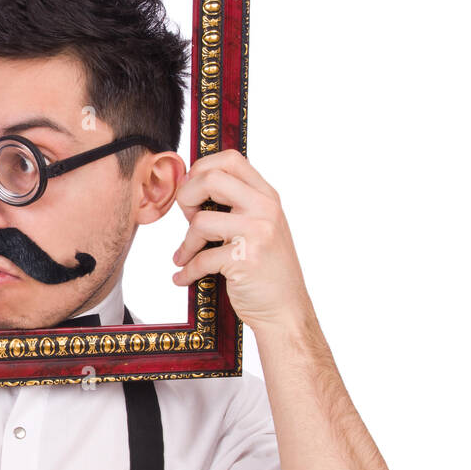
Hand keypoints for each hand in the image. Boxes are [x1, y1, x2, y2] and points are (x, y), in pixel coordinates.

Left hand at [170, 148, 313, 334]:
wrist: (286, 309)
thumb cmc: (268, 270)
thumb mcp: (261, 227)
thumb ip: (237, 205)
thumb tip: (191, 186)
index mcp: (267, 196)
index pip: (231, 159)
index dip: (201, 168)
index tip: (190, 187)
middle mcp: (265, 209)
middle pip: (211, 179)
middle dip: (187, 197)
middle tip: (187, 218)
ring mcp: (258, 233)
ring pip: (200, 221)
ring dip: (185, 243)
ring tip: (185, 255)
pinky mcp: (246, 259)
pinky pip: (201, 258)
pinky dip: (187, 270)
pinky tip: (184, 277)